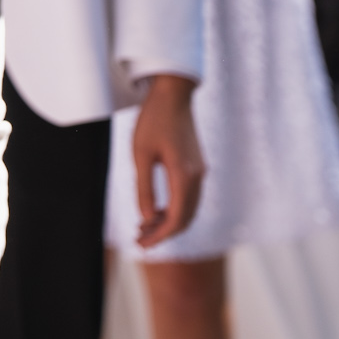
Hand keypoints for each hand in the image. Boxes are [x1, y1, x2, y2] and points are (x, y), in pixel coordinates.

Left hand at [130, 73, 204, 247]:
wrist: (173, 93)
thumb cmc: (153, 120)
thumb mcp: (140, 154)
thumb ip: (144, 188)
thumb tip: (146, 219)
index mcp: (185, 176)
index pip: (176, 219)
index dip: (159, 236)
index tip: (142, 245)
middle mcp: (198, 177)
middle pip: (185, 218)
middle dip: (163, 233)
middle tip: (139, 241)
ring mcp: (199, 171)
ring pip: (188, 209)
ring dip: (168, 222)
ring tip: (143, 229)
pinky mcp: (196, 166)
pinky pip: (188, 197)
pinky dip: (173, 209)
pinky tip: (155, 212)